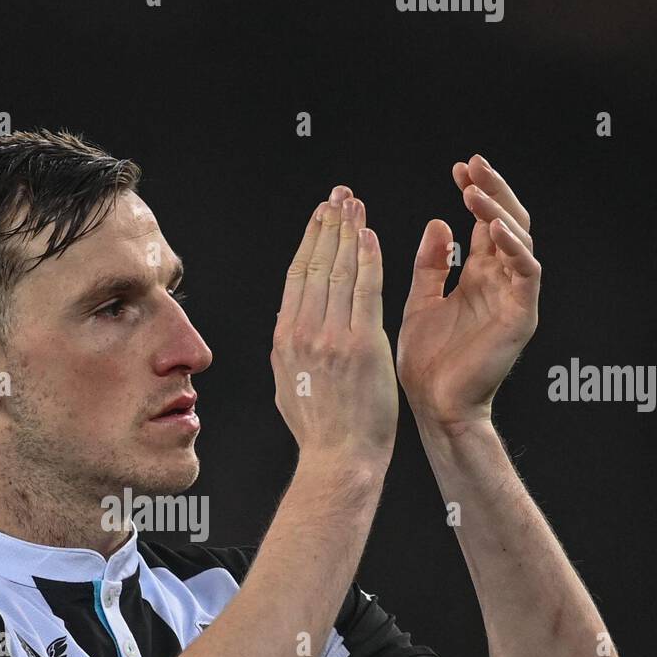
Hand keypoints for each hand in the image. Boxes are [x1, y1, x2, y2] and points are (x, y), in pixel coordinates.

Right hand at [271, 188, 397, 464]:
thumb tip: (287, 331)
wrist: (339, 460)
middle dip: (328, 224)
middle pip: (315, 265)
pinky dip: (368, 259)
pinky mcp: (361, 345)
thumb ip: (289, 354)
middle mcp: (302, 333)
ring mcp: (330, 338)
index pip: (297, 278)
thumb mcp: (289, 388)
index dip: (309, 241)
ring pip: (338, 271)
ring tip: (355, 204)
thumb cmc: (321, 433)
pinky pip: (365, 291)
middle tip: (339, 196)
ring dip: (348, 232)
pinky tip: (371, 236)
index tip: (320, 217)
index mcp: (285, 341)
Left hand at [396, 154, 540, 428]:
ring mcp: (513, 297)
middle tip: (473, 166)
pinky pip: (527, 273)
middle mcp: (500, 282)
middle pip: (509, 221)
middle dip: (492, 191)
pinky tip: (495, 230)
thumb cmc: (426, 364)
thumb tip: (440, 222)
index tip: (458, 169)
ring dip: (500, 211)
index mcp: (478, 277)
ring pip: (521, 240)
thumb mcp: (420, 303)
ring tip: (476, 191)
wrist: (434, 408)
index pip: (486, 223)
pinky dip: (515, 248)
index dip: (476, 193)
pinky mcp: (520, 316)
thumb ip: (431, 265)